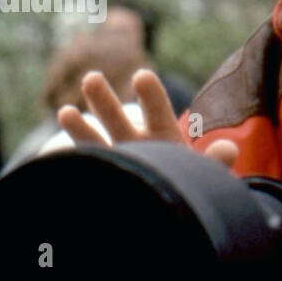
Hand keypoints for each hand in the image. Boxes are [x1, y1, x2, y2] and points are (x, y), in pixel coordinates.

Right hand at [58, 69, 237, 167]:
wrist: (166, 204)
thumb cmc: (187, 180)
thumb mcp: (204, 172)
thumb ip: (214, 162)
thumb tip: (230, 149)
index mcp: (164, 137)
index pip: (159, 113)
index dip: (151, 96)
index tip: (142, 76)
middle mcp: (135, 145)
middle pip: (119, 122)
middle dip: (105, 103)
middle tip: (91, 78)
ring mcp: (115, 162)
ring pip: (96, 144)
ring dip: (81, 129)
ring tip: (66, 112)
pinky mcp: (101, 182)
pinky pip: (83, 173)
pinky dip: (69, 166)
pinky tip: (51, 160)